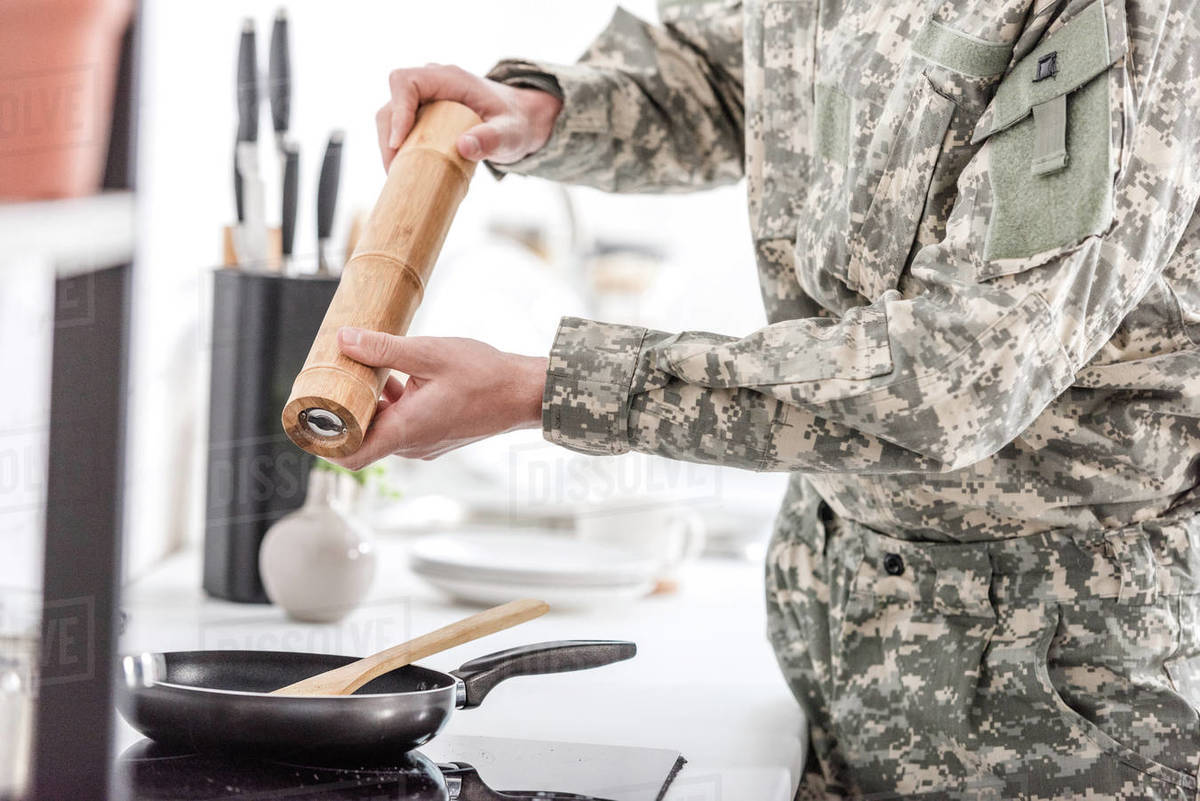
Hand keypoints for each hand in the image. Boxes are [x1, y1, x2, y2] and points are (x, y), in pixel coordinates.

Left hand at [330, 327, 547, 469]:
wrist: (526, 393)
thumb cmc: (486, 375)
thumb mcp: (431, 353)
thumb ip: (385, 349)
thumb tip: (344, 340)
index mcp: (407, 430)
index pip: (351, 455)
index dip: (323, 442)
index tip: (306, 419)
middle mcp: (413, 444)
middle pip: (362, 439)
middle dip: (342, 411)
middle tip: (327, 380)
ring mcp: (425, 443)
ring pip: (382, 429)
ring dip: (368, 404)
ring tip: (359, 370)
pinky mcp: (435, 435)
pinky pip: (401, 425)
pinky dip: (390, 404)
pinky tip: (393, 374)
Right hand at [376, 64, 561, 169]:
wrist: (522, 121)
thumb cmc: (517, 123)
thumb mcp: (511, 133)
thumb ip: (492, 138)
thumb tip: (464, 147)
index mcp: (449, 79)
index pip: (406, 82)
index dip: (397, 109)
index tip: (399, 142)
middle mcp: (432, 85)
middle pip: (392, 103)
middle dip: (388, 137)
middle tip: (395, 171)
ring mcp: (425, 101)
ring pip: (391, 118)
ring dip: (389, 147)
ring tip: (398, 177)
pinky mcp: (424, 117)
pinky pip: (400, 131)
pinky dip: (398, 151)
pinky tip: (405, 174)